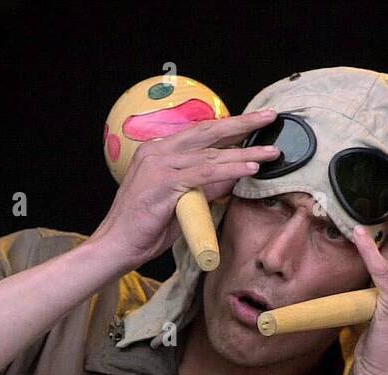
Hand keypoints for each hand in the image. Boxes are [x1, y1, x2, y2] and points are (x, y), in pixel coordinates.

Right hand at [89, 108, 281, 269]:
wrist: (116, 245)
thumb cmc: (146, 228)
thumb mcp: (181, 201)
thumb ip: (204, 187)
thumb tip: (231, 177)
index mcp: (158, 151)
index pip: (200, 133)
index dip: (229, 126)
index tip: (254, 121)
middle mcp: (158, 151)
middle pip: (208, 132)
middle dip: (242, 124)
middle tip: (269, 117)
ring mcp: (160, 165)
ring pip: (211, 154)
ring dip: (245, 151)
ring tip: (271, 152)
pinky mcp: (165, 182)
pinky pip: (205, 173)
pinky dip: (230, 170)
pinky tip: (250, 168)